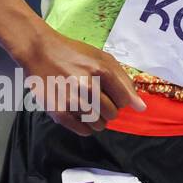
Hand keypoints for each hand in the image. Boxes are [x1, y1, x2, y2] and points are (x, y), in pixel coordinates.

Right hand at [17, 25, 146, 134]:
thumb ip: (124, 80)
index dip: (123, 101)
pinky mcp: (57, 111)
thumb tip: (140, 107)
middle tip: (101, 102)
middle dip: (111, 110)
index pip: (124, 99)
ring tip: (92, 109)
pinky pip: (82, 130)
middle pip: (112, 113)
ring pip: (98, 123)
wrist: (41, 52)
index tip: (116, 98)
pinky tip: (84, 119)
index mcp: (101, 71)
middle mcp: (87, 86)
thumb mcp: (103, 58)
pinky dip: (87, 128)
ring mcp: (71, 99)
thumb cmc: (76, 54)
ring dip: (99, 120)